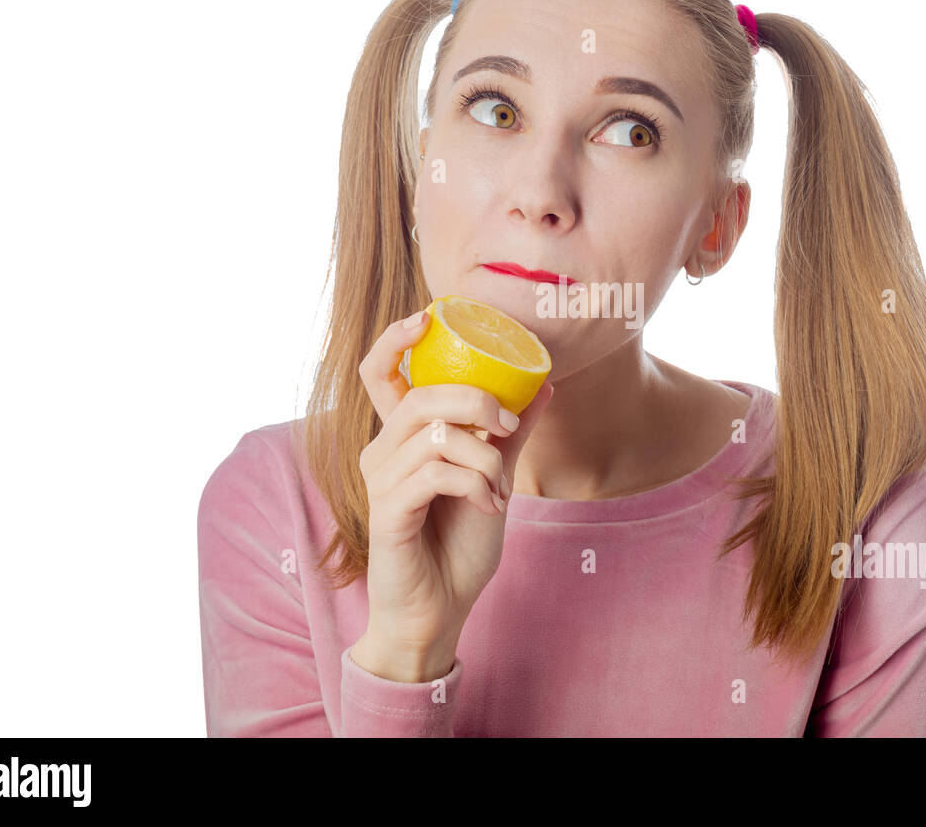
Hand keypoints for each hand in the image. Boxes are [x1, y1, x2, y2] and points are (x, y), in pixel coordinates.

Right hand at [352, 307, 553, 679]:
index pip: (381, 372)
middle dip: (477, 401)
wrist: (441, 610)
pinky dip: (475, 484)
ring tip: (499, 486)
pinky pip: (436, 473)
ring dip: (484, 456)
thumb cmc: (459, 544)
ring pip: (436, 433)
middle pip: (421, 394)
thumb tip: (544, 383)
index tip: (428, 316)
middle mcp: (381, 451)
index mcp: (402, 437)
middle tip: (510, 427)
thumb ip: (511, 432)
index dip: (396, 339)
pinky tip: (488, 506)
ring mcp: (381, 481)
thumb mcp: (494, 477)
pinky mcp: (387, 511)